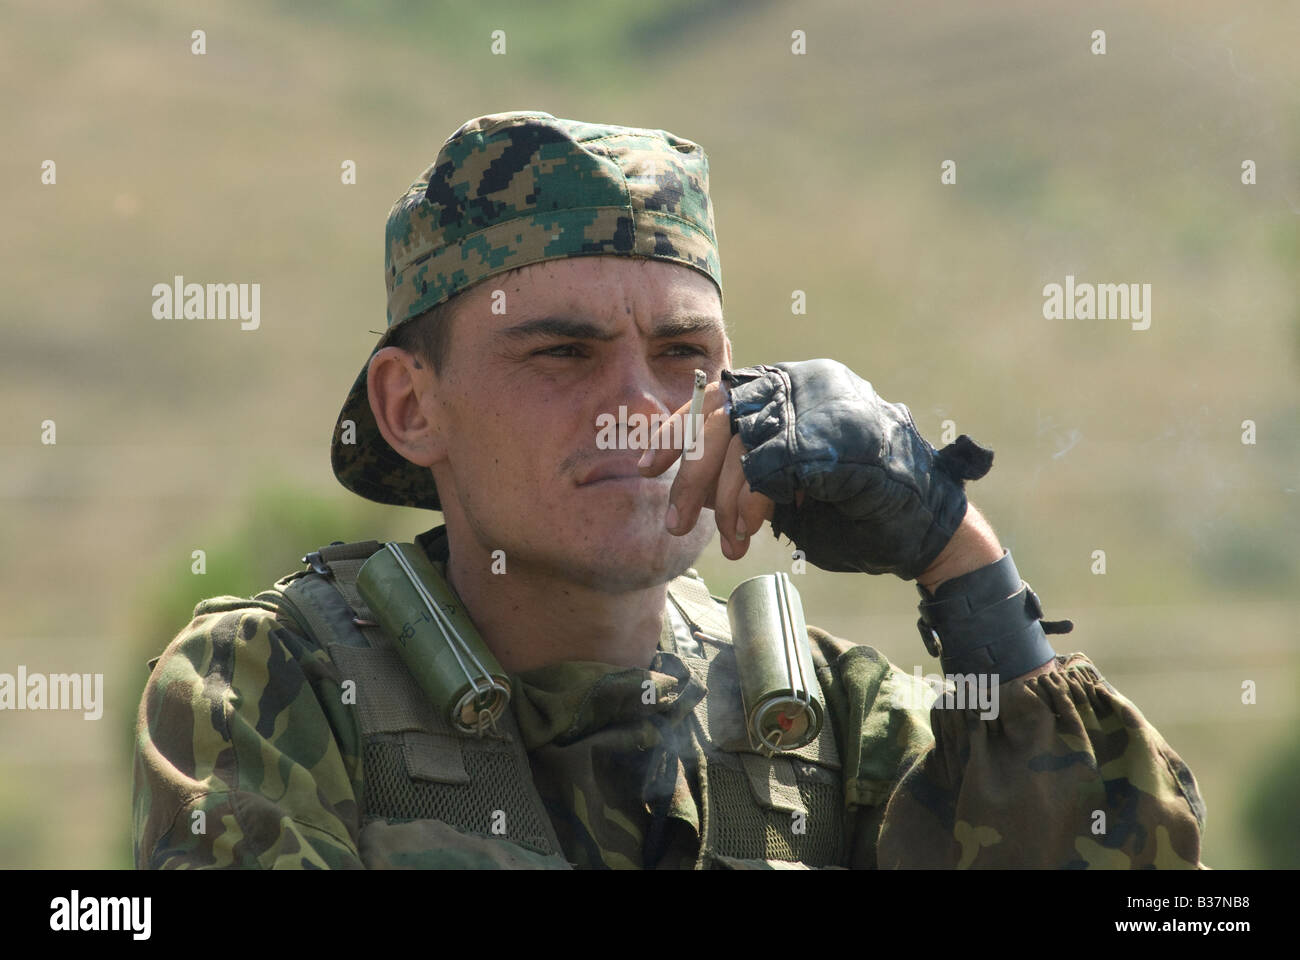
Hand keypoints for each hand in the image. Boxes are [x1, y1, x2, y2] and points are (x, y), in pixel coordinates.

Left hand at [640, 359, 994, 579]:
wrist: (924, 532)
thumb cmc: (851, 510)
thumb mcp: (782, 482)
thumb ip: (742, 467)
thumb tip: (685, 480)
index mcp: (789, 388)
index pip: (716, 398)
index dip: (675, 432)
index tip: (643, 467)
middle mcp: (805, 385)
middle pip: (721, 419)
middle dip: (691, 476)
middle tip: (674, 524)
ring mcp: (826, 405)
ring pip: (743, 440)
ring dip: (724, 499)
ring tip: (728, 541)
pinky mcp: (841, 435)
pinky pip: (774, 463)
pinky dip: (753, 499)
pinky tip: (750, 528)